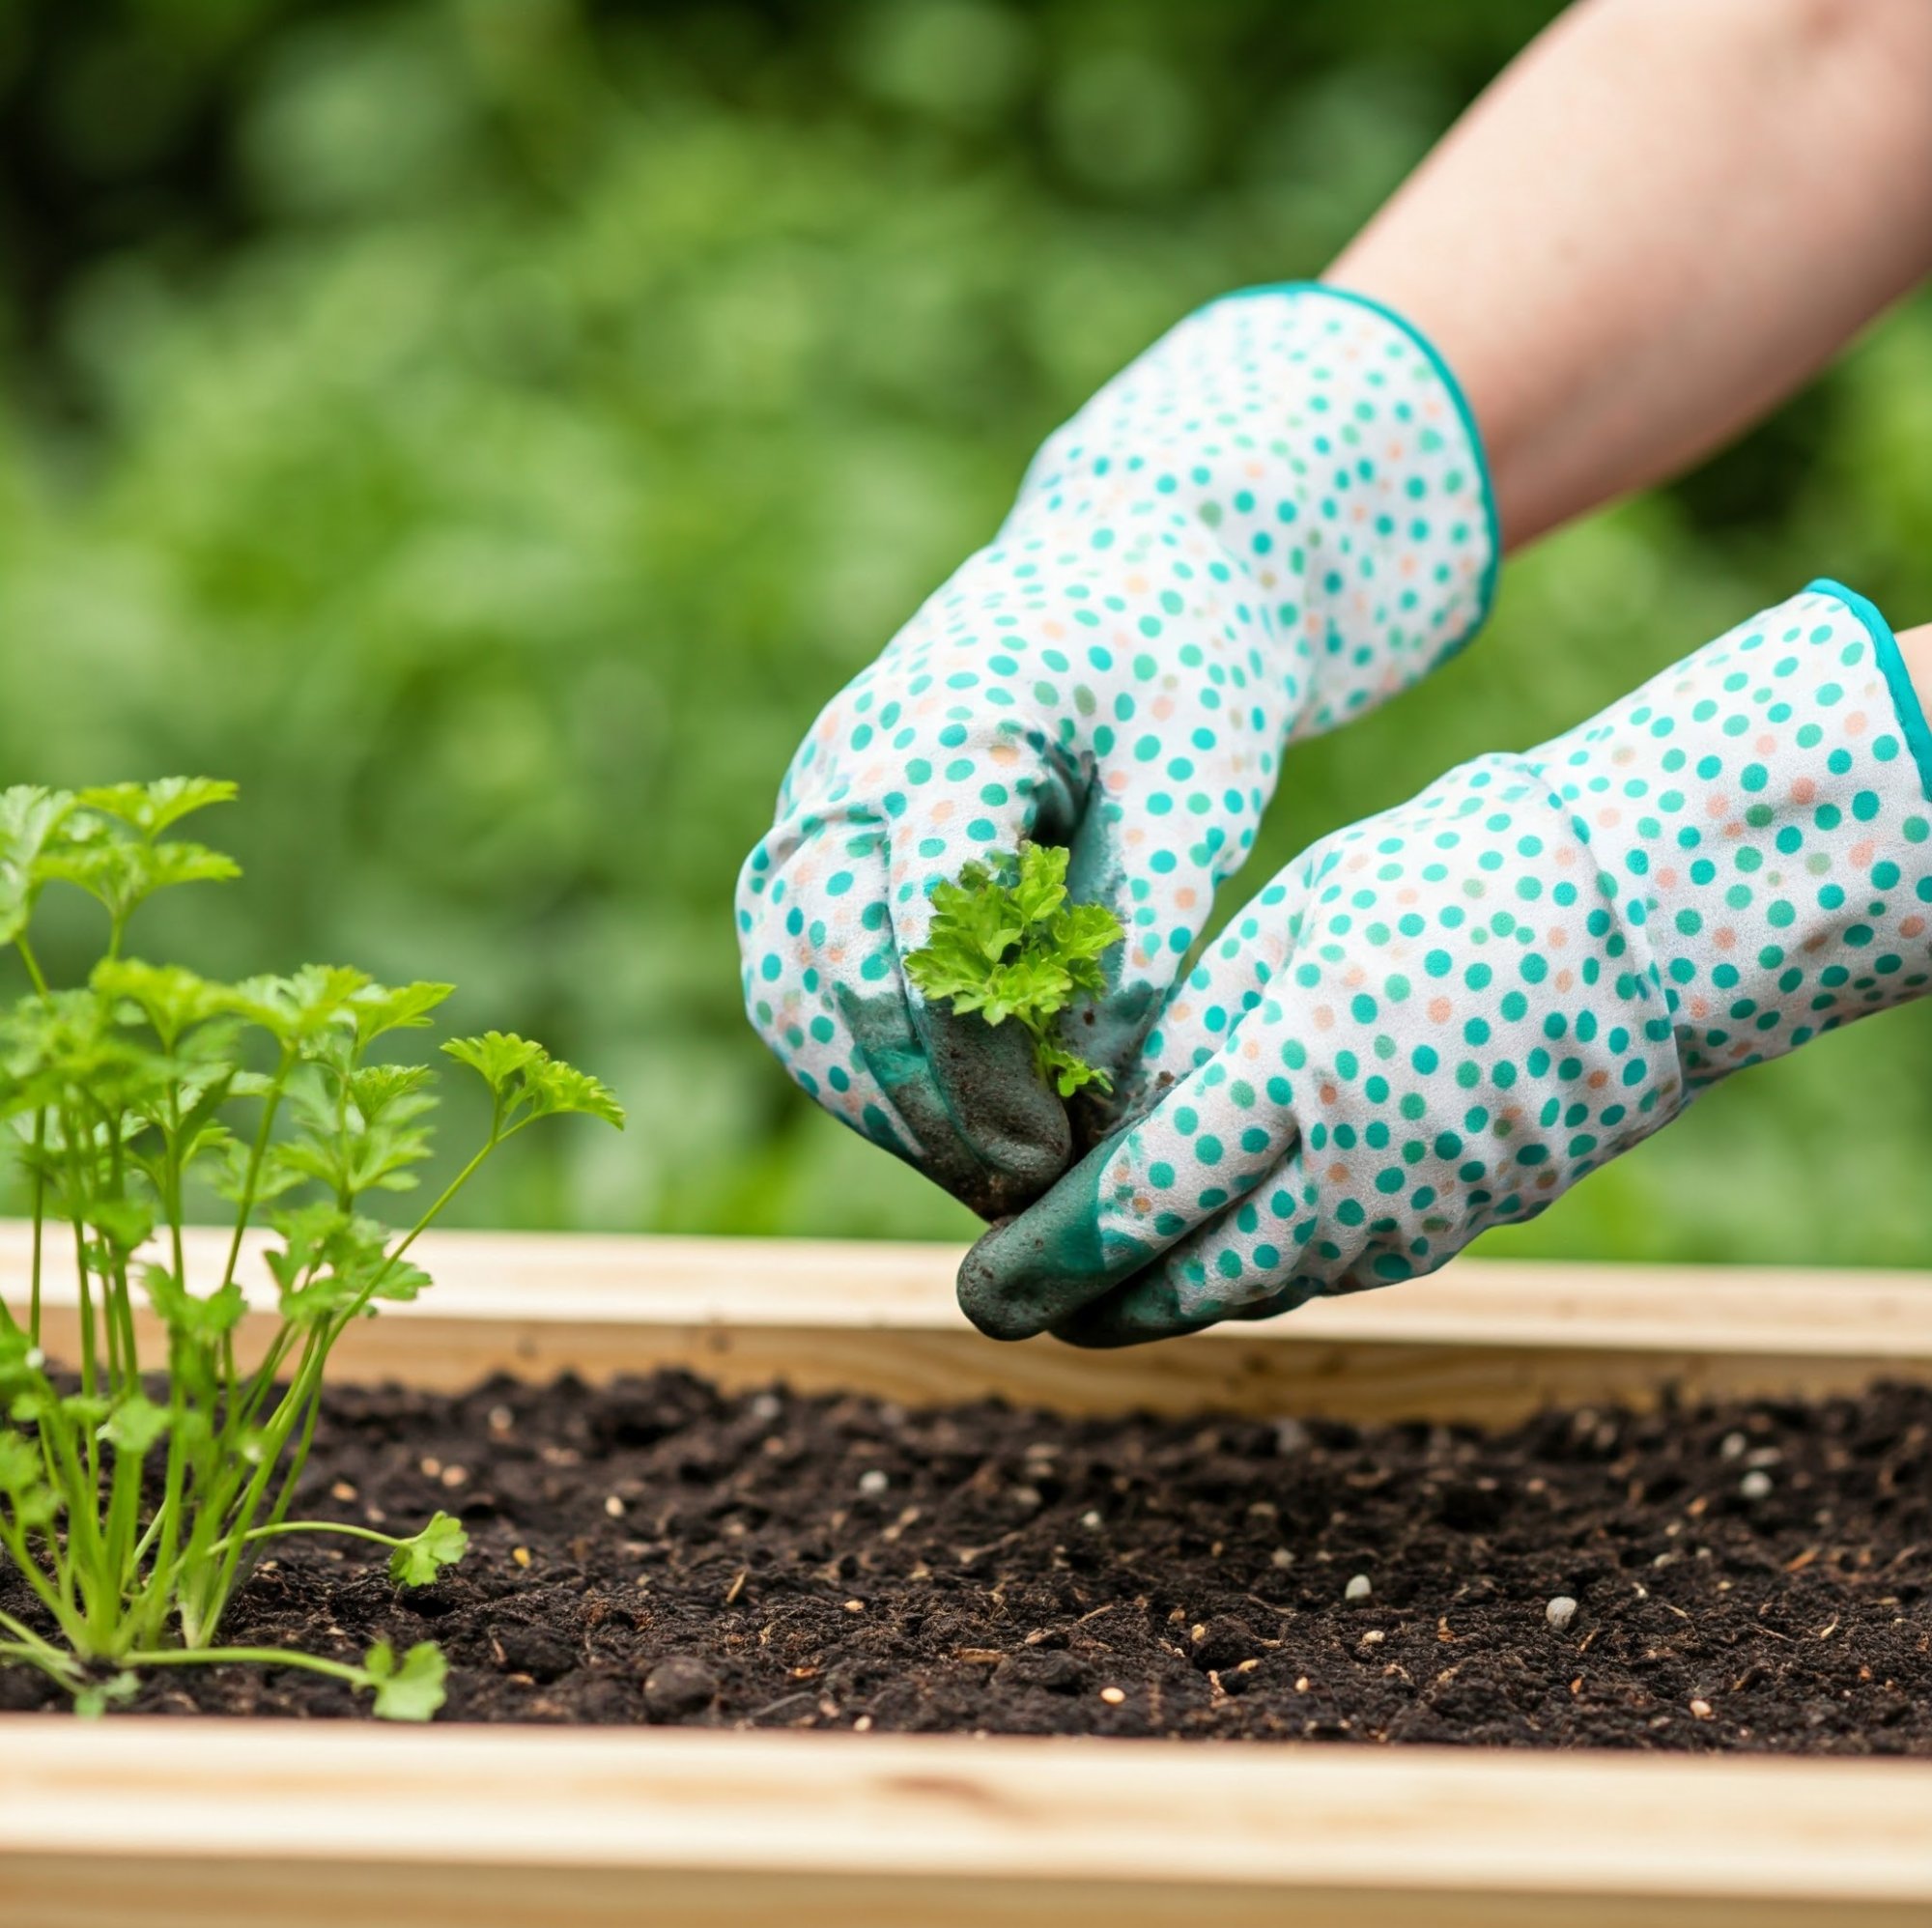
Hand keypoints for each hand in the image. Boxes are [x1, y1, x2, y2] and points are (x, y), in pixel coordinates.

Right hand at [738, 285, 1495, 1216]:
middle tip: (1029, 1194)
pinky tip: (948, 1117)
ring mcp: (814, 800)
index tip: (1064, 1162)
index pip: (928, 941)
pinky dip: (855, 1062)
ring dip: (879, 1104)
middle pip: (838, 981)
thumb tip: (1096, 1093)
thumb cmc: (1182, 660)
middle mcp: (847, 767)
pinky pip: (794, 977)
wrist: (1125, 564)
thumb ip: (1142, 926)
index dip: (987, 1073)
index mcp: (946, 730)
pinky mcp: (815, 838)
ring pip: (791, 996)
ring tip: (989, 1175)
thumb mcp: (1199, 776)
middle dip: (930, 1111)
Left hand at [962, 581, 1931, 1337]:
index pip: (1142, 1200)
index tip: (976, 1287)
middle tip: (1005, 1305)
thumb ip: (1195, 1032)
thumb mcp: (1293, 921)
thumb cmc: (1452, 876)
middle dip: (1086, 1307)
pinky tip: (1197, 1257)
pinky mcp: (1461, 1225)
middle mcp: (1360, 1168)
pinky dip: (1245, 1275)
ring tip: (1083, 1292)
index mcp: (1303, 1069)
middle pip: (1190, 1283)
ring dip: (1162, 1300)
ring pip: (1256, 1291)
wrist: (1643, 918)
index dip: (1048, 1257)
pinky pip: (1324, 1272)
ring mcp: (1421, 1211)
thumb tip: (1105, 1125)